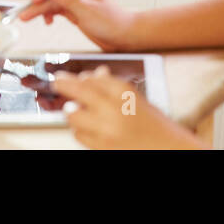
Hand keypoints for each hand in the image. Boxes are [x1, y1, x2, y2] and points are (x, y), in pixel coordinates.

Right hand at [20, 0, 136, 51]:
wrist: (125, 36)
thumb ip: (67, 0)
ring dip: (40, 10)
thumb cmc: (112, 22)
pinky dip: (49, 15)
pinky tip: (47, 22)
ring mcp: (75, 3)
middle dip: (37, 2)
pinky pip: (57, 10)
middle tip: (24, 14)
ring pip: (52, 2)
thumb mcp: (87, 11)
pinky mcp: (75, 13)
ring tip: (28, 19)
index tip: (35, 2)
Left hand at [53, 66, 204, 149]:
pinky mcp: (102, 147)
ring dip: (72, 112)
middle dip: (63, 84)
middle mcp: (114, 107)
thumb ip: (113, 86)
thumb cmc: (154, 124)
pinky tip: (87, 128)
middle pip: (78, 90)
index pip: (91, 78)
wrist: (168, 149)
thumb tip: (94, 74)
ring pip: (73, 115)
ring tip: (76, 111)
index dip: (76, 77)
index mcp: (124, 91)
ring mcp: (106, 128)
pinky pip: (79, 135)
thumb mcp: (135, 99)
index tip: (66, 76)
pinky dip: (79, 130)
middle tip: (55, 81)